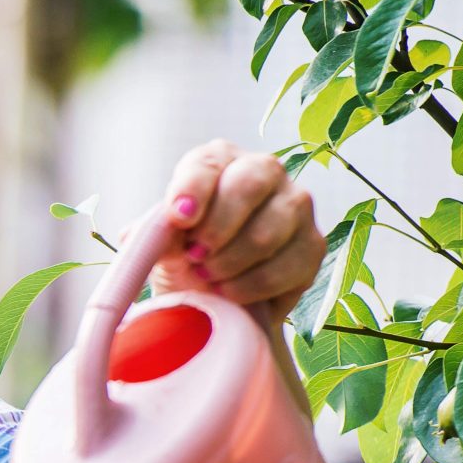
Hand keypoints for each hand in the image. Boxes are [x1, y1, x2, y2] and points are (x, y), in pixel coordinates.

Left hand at [144, 139, 322, 318]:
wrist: (217, 301)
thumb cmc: (185, 259)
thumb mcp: (162, 245)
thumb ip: (155, 234)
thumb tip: (150, 232)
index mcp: (219, 161)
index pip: (207, 164)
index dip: (192, 190)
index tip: (178, 218)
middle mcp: (264, 172)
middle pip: (248, 186)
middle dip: (216, 230)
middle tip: (195, 258)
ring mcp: (296, 206)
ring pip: (267, 232)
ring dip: (229, 265)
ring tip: (208, 278)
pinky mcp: (313, 245)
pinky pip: (286, 267)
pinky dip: (251, 287)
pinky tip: (232, 293)